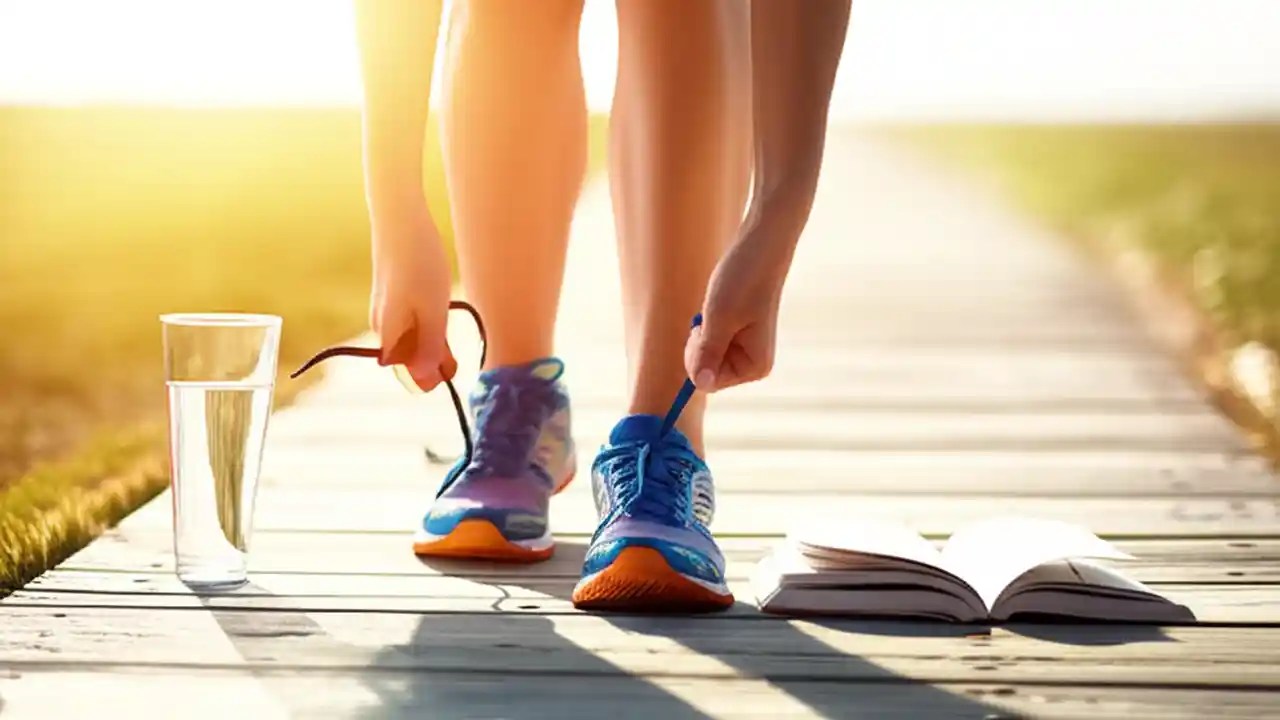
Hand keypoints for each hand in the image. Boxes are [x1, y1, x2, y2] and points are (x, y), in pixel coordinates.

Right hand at [368, 203, 456, 390]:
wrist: (399, 219)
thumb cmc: (418, 263)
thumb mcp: (432, 310)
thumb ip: (429, 347)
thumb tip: (424, 380)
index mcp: (388, 335)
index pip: (408, 373)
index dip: (431, 376)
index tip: (453, 368)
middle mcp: (382, 327)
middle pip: (410, 356)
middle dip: (434, 358)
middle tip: (456, 352)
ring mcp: (386, 311)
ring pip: (412, 337)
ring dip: (433, 339)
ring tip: (447, 325)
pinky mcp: (392, 297)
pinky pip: (411, 321)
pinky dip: (427, 322)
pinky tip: (438, 307)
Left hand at [684, 233, 789, 392]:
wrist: (760, 247)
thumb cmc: (743, 280)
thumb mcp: (719, 319)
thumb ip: (708, 354)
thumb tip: (700, 385)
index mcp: (756, 367)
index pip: (709, 382)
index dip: (696, 358)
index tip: (702, 330)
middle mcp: (754, 364)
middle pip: (707, 372)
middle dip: (700, 346)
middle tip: (708, 318)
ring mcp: (747, 350)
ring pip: (706, 356)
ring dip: (703, 333)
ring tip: (719, 308)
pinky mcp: (740, 335)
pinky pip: (711, 341)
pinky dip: (707, 325)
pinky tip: (721, 305)